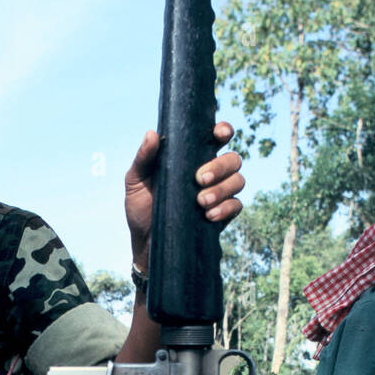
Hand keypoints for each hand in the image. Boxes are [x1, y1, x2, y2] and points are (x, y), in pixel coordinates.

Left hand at [125, 121, 243, 266]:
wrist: (145, 244)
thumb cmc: (140, 208)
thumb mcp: (136, 181)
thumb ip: (143, 158)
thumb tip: (151, 134)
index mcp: (191, 157)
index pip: (215, 137)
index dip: (223, 131)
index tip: (219, 134)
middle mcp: (210, 173)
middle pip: (233, 159)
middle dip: (220, 166)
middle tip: (199, 179)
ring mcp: (218, 194)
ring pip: (238, 180)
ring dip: (222, 189)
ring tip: (201, 201)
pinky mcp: (222, 215)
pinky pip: (236, 205)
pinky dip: (225, 208)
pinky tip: (208, 215)